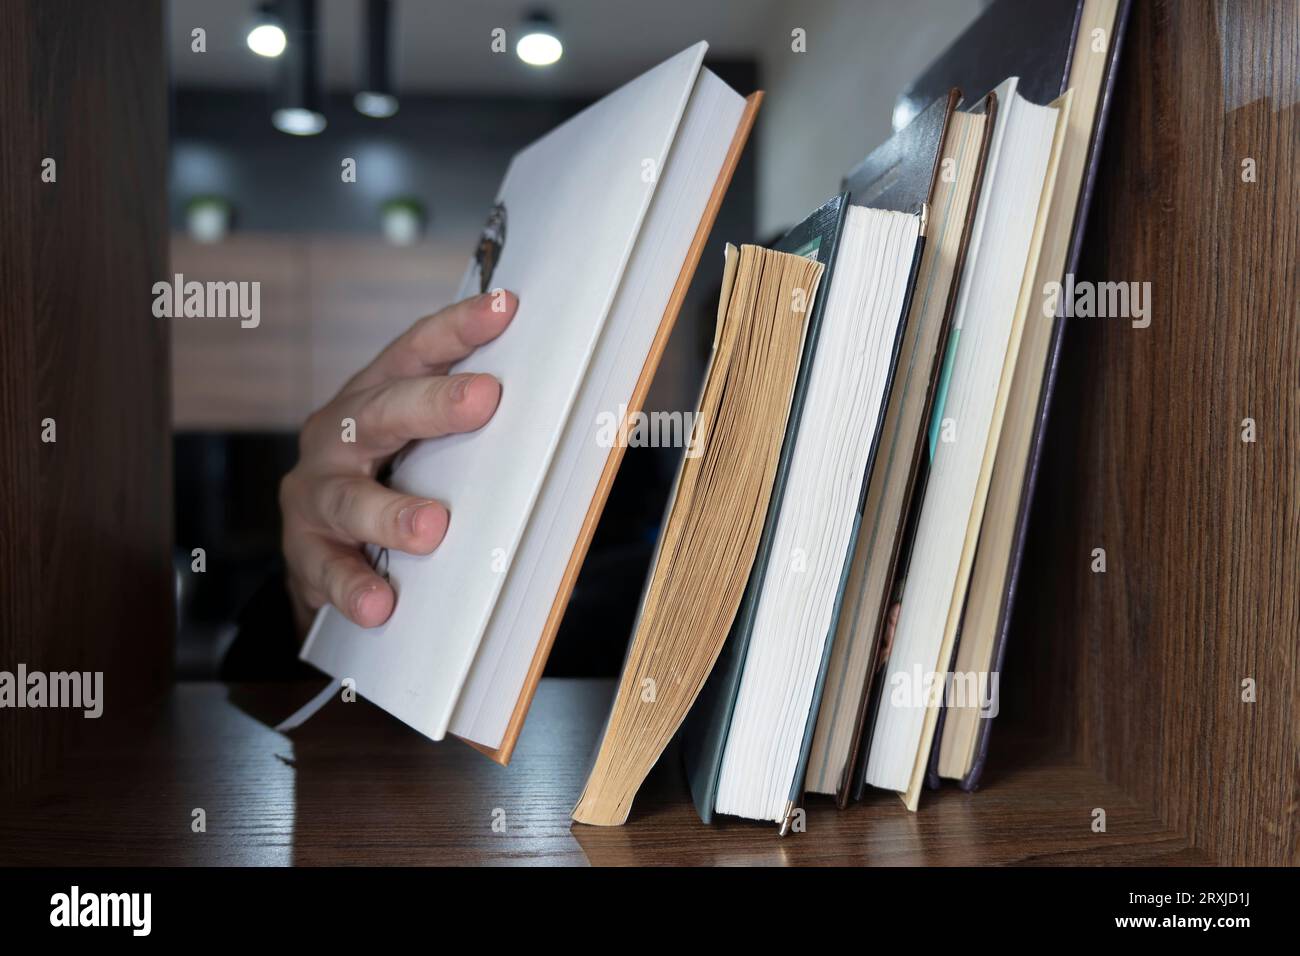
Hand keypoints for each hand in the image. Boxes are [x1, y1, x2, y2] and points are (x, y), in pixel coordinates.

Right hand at [279, 290, 517, 635]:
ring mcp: (314, 495)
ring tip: (434, 527)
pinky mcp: (305, 553)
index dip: (456, 329)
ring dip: (392, 512)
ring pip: (349, 498)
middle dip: (433, 404)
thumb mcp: (418, 448)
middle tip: (485, 399)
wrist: (321, 557)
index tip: (504, 308)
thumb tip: (558, 413)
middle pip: (380, 412)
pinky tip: (382, 603)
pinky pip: (328, 570)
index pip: (413, 352)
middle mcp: (336, 436)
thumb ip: (466, 431)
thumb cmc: (387, 485)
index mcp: (371, 398)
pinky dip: (355, 586)